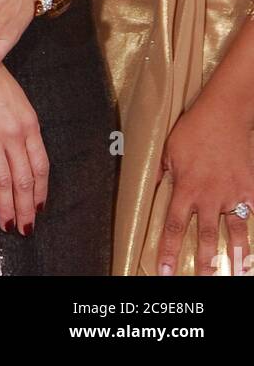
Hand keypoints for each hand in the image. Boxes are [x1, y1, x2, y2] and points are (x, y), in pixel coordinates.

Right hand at [0, 62, 48, 233]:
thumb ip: (24, 129)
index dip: (41, 192)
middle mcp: (14, 134)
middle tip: (25, 229)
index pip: (40, 167)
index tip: (39, 209)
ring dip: (6, 208)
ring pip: (3, 182)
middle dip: (26, 208)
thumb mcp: (18, 102)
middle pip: (24, 180)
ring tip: (7, 226)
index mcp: (29, 124)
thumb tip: (26, 157)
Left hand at [156, 95, 253, 275]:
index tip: (165, 271)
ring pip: (235, 231)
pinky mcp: (250, 186)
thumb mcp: (168, 150)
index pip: (175, 227)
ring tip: (238, 273)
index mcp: (186, 188)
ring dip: (237, 254)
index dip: (169, 251)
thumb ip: (161, 173)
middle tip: (204, 281)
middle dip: (206, 263)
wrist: (223, 113)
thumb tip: (149, 187)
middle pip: (207, 237)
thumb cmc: (192, 129)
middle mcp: (209, 196)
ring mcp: (232, 193)